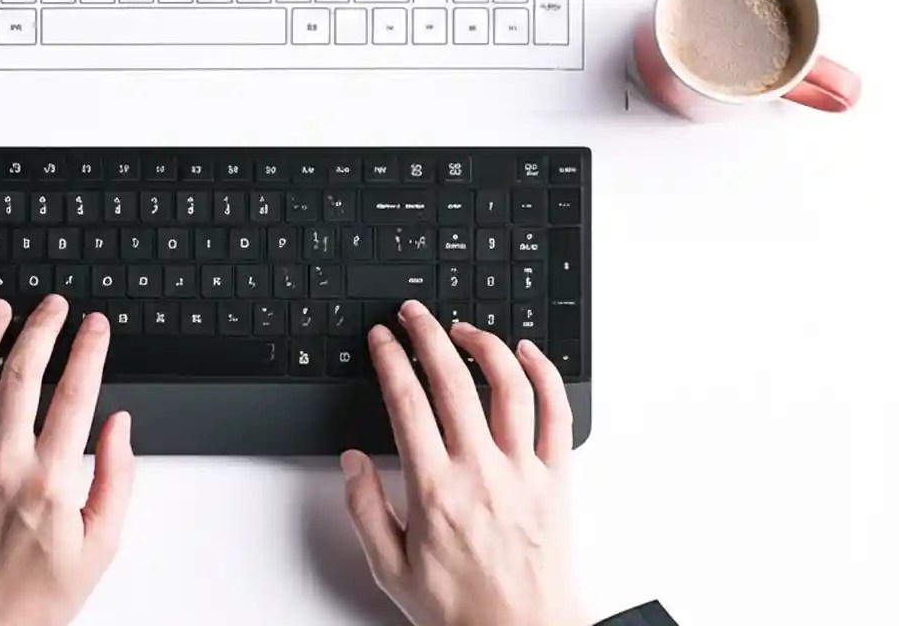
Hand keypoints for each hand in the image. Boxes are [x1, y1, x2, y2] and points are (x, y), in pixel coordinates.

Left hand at [0, 296, 132, 625]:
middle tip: (54, 305)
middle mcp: (1, 466)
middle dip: (42, 327)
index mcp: (50, 481)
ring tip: (0, 309)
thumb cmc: (38, 597)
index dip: (88, 349)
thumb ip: (116, 477)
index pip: (75, 393)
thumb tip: (119, 424)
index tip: (96, 326)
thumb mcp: (102, 544)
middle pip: (21, 375)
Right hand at [341, 300, 580, 625]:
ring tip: (462, 329)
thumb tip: (352, 462)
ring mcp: (523, 472)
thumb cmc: (459, 608)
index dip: (390, 359)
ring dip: (483, 345)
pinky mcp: (557, 479)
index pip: (406, 402)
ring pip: (508, 386)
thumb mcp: (389, 568)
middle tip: (413, 314)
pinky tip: (526, 354)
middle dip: (427, 335)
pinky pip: (556, 413)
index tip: (382, 339)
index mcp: (434, 489)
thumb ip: (364, 510)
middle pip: (452, 380)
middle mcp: (480, 472)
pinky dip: (544, 374)